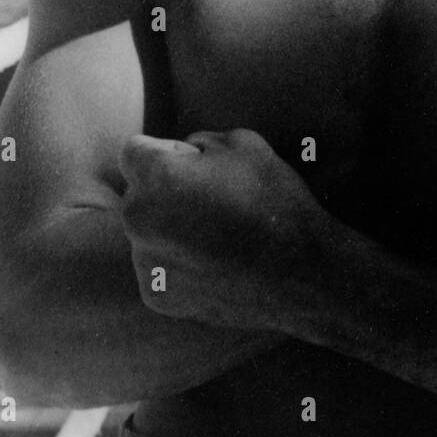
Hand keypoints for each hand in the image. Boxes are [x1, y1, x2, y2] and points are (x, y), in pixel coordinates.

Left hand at [118, 128, 330, 330]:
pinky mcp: (156, 296)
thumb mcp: (243, 144)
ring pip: (146, 232)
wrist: (302, 274)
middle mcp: (137, 218)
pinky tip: (214, 264)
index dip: (166, 152)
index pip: (134, 150)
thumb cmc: (274, 201)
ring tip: (216, 238)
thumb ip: (199, 141)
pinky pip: (158, 268)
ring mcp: (144, 262)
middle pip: (137, 192)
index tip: (194, 166)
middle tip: (210, 203)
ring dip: (169, 230)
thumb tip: (182, 155)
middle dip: (164, 191)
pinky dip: (178, 265)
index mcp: (155, 176)